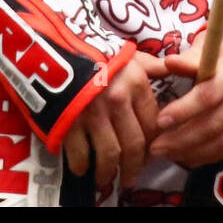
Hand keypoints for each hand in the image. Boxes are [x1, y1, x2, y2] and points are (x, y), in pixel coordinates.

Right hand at [63, 53, 166, 190]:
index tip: (146, 155)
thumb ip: (149, 65)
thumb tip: (170, 69)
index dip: (151, 144)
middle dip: (133, 167)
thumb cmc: (93, 48)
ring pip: (110, 154)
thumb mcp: (125, 53)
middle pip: (134, 145)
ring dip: (109, 172)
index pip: (152, 124)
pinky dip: (81, 166)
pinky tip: (81, 168)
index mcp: (136, 83)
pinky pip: (80, 154)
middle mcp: (119, 100)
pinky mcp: (69, 121)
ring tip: (106, 179)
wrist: (52, 44)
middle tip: (129, 178)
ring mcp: (93, 113)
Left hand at [149, 34, 222, 169]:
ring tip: (170, 153)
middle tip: (157, 146)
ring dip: (195, 151)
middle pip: (216, 123)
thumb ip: (192, 58)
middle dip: (183, 139)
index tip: (160, 121)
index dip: (184, 111)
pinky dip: (212, 154)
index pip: (209, 95)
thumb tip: (169, 64)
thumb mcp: (213, 42)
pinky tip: (191, 156)